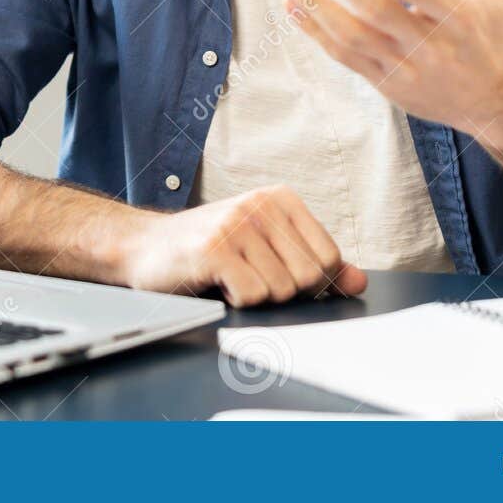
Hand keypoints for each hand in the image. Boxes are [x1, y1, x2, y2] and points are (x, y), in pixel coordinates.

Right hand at [117, 185, 367, 306]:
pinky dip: (235, 302)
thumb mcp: (265, 248)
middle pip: (308, 278)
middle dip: (281, 292)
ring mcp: (237, 225)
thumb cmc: (208, 250)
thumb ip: (313, 263)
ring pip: (281, 292)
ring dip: (254, 297)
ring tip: (229, 278)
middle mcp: (261, 205)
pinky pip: (252, 297)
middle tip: (247, 277)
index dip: (308, 282)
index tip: (275, 274)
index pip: (329, 258)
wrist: (143, 248)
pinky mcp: (215, 249)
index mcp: (281, 199)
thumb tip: (358, 282)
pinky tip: (215, 284)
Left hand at [277, 0, 502, 140]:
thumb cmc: (498, 36)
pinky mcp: (386, 85)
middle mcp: (428, 45)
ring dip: (315, 3)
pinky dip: (316, 31)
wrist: (498, 105)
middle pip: (374, 10)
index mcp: (457, 18)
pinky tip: (292, 4)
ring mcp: (403, 68)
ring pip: (352, 37)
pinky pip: (344, 57)